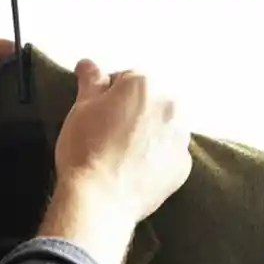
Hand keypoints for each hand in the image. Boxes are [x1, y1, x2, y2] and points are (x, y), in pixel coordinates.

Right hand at [40, 60, 190, 263]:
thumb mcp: (81, 108)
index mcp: (144, 83)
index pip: (126, 79)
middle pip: (150, 101)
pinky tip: (135, 170)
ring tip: (122, 155)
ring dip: (148, 133)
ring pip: (163, 127)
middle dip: (133, 112)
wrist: (98, 200)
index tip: (97, 115)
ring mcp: (180, 137)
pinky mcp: (182, 166)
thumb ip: (90, 81)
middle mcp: (170, 105)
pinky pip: (169, 155)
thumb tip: (88, 64)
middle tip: (108, 135)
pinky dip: (156, 159)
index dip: (107, 97)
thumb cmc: (85, 150)